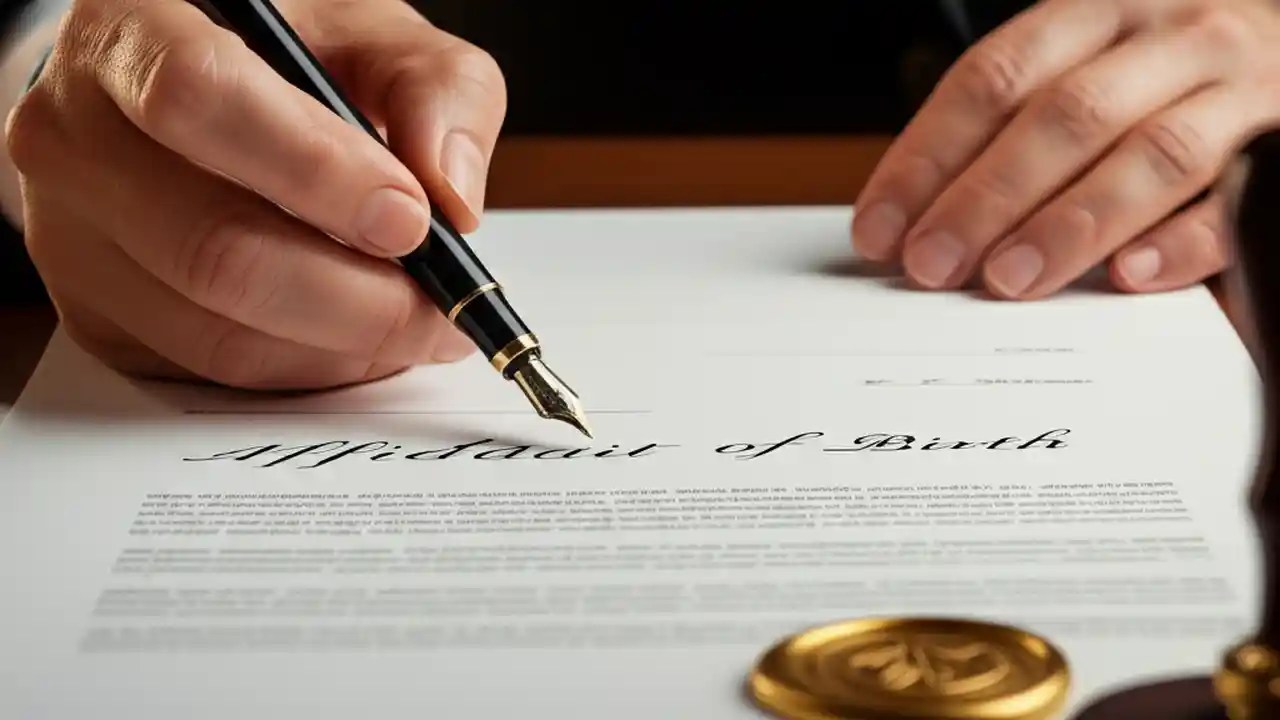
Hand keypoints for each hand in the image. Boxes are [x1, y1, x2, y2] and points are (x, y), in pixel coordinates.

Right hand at [5, 0, 505, 388]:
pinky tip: (356, 336)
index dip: (314, 172)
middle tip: (439, 305)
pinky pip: (216, 371)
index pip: (198, 98)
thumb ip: (432, 91)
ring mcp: (69, 235)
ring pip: (220, 332)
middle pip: (213, 248)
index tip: (409, 220)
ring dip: (345, 346)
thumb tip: (452, 199)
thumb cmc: (285, 60)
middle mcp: (72, 133)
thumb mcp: (373, 38)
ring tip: (417, 322)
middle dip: (356, 296)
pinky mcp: (96, 316)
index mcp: (130, 28)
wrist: (185, 96)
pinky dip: (311, 367)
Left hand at [851, 0, 1279, 298]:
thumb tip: (914, 221)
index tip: (881, 228)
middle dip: (986, 198)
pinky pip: (1237, 201)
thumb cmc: (1164, 75)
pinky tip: (1126, 278)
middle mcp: (1171, 37)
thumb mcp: (1087, 68)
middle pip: (1064, 116)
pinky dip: (1180, 243)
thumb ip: (1012, 128)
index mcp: (1098, 11)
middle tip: (931, 264)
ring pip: (1149, 153)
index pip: (994, 79)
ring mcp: (1240, 88)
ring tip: (1007, 279)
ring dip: (1069, 225)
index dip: (928, 157)